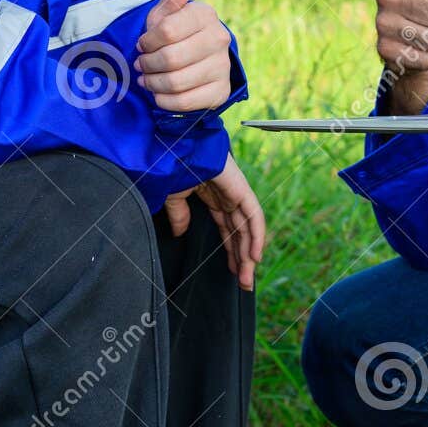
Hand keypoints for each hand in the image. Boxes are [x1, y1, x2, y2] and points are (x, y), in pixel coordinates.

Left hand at [135, 0, 233, 111]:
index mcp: (205, 15)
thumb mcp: (168, 12)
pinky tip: (160, 93)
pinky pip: (186, 102)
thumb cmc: (175, 32)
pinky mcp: (220, 92)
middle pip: (171, 59)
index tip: (143, 43)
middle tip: (141, 64)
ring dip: (153, 84)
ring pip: (177, 82)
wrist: (195, 61)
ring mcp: (222, 67)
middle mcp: (220, 39)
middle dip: (148, 64)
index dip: (148, 41)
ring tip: (148, 79)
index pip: (167, 30)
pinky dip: (165, 101)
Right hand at [164, 154, 267, 289]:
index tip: (232, 271)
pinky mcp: (240, 188)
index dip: (229, 250)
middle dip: (241, 258)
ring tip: (247, 278)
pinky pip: (253, 215)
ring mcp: (235, 191)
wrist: (172, 143)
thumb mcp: (172, 196)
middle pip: (238, 232)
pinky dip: (256, 235)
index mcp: (211, 196)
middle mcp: (226, 195)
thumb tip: (180, 233)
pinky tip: (255, 256)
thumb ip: (179, 215)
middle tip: (244, 283)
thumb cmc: (170, 162)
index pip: (226, 228)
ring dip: (248, 254)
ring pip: (247, 228)